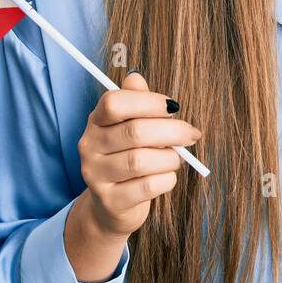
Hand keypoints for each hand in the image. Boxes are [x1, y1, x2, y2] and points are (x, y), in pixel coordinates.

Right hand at [76, 70, 201, 238]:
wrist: (112, 205)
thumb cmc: (128, 157)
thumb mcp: (130, 127)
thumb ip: (135, 102)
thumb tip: (135, 77)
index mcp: (96, 122)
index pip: (114, 103)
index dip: (149, 102)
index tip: (173, 108)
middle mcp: (90, 147)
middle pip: (134, 132)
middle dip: (172, 131)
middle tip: (192, 135)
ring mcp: (96, 176)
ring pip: (141, 161)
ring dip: (170, 158)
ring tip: (177, 158)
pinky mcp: (111, 201)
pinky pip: (147, 186)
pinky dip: (167, 179)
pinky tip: (167, 176)